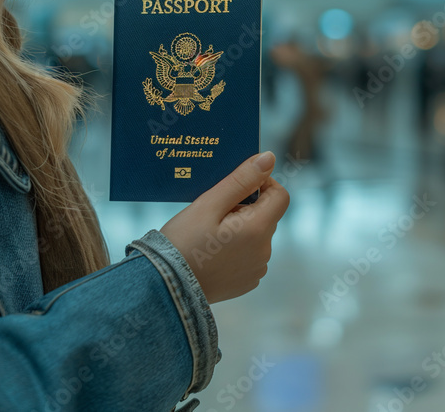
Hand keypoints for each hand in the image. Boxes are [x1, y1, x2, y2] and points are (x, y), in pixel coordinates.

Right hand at [160, 152, 288, 303]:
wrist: (165, 287)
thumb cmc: (183, 242)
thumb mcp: (209, 204)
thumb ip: (241, 180)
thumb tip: (269, 158)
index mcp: (258, 230)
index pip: (280, 196)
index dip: (263, 184)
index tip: (237, 186)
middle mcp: (264, 252)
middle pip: (267, 216)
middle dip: (246, 207)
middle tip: (214, 212)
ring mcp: (256, 270)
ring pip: (257, 235)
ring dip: (241, 228)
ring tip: (209, 233)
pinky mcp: (247, 282)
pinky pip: (249, 255)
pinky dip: (236, 248)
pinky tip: (212, 251)